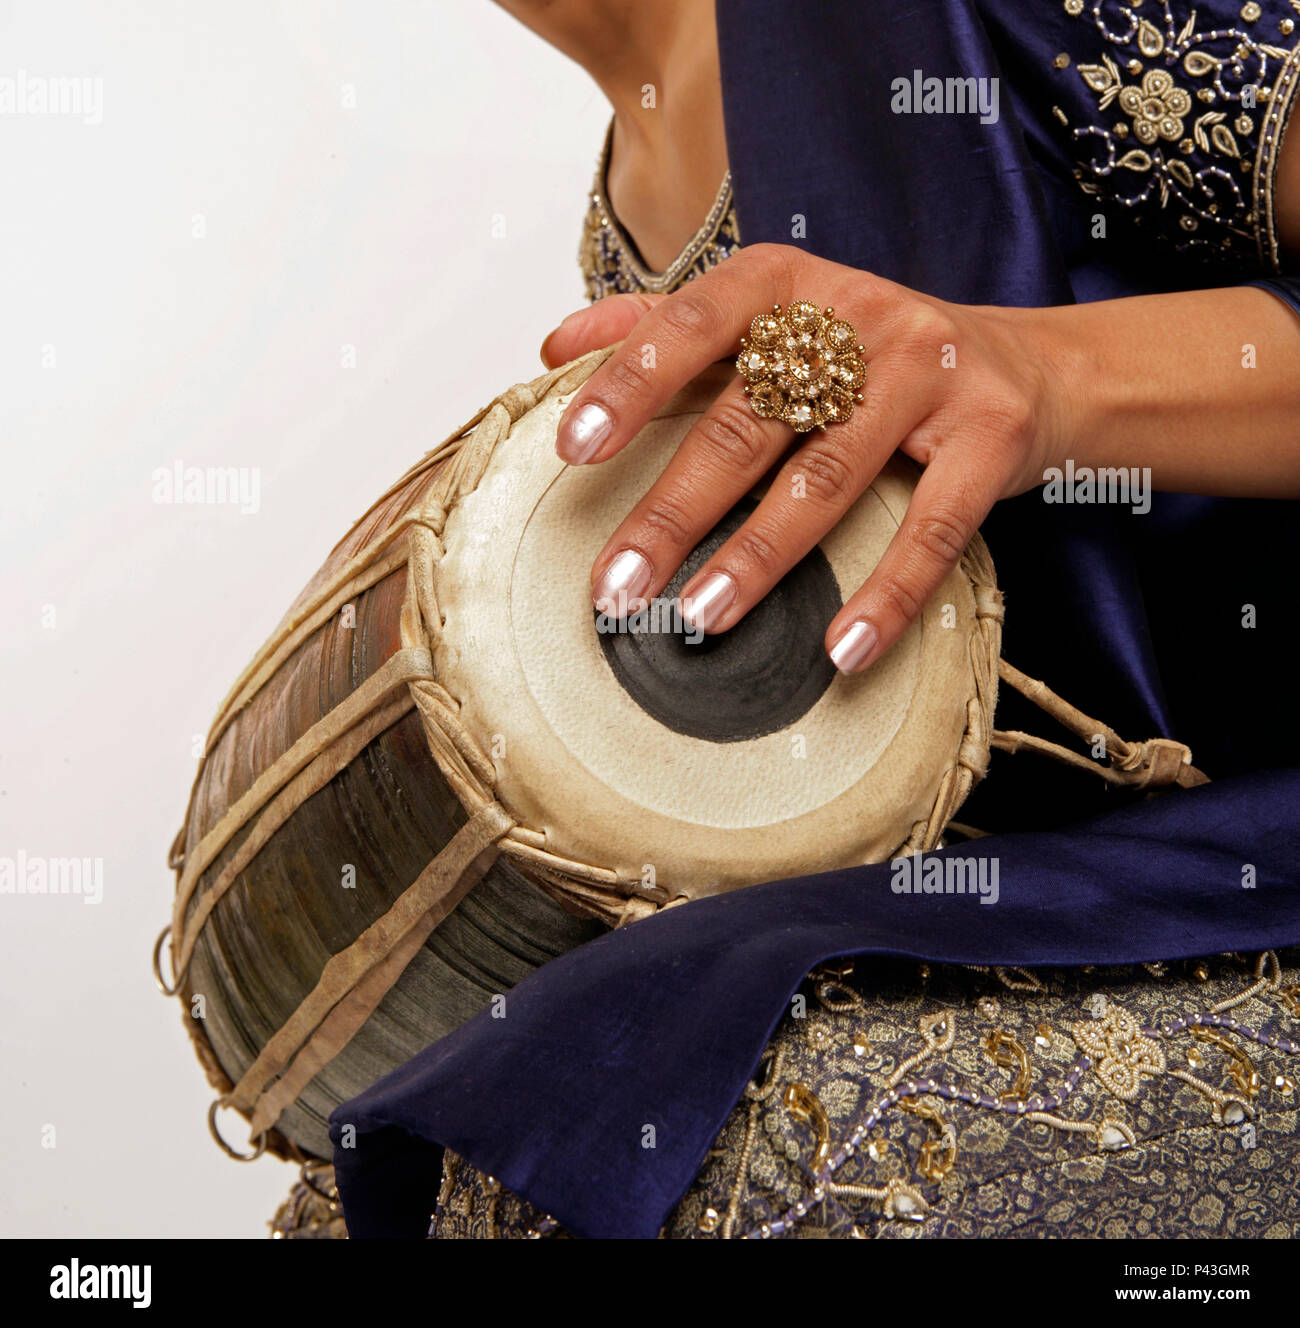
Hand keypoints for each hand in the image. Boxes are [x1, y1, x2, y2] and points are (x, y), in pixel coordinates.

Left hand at [541, 243, 1074, 671]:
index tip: (571, 450)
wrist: (1023, 364)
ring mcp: (927, 374)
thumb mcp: (771, 321)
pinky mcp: (989, 436)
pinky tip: (842, 648)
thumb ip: (665, 328)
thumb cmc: (870, 353)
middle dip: (674, 512)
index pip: (693, 324)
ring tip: (701, 618)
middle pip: (748, 423)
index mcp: (787, 284)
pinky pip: (933, 527)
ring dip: (758, 557)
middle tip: (616, 586)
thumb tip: (556, 347)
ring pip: (827, 476)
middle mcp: (858, 317)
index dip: (630, 385)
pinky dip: (886, 594)